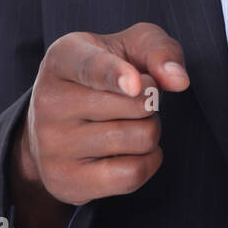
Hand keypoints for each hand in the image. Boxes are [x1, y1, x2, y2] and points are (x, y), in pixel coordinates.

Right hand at [9, 22, 189, 227]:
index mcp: (62, 58)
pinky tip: (134, 150)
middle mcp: (48, 100)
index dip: (116, 75)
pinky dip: (148, 161)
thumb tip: (179, 80)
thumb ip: (157, 49)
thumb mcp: (129, 46)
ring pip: (138, 139)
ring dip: (151, 129)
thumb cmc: (106, 73)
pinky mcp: (64, 181)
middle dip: (152, 101)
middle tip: (135, 99)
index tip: (136, 85)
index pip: (91, 67)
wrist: (58, 123)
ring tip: (129, 122)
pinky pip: (131, 175)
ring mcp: (51, 145)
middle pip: (134, 104)